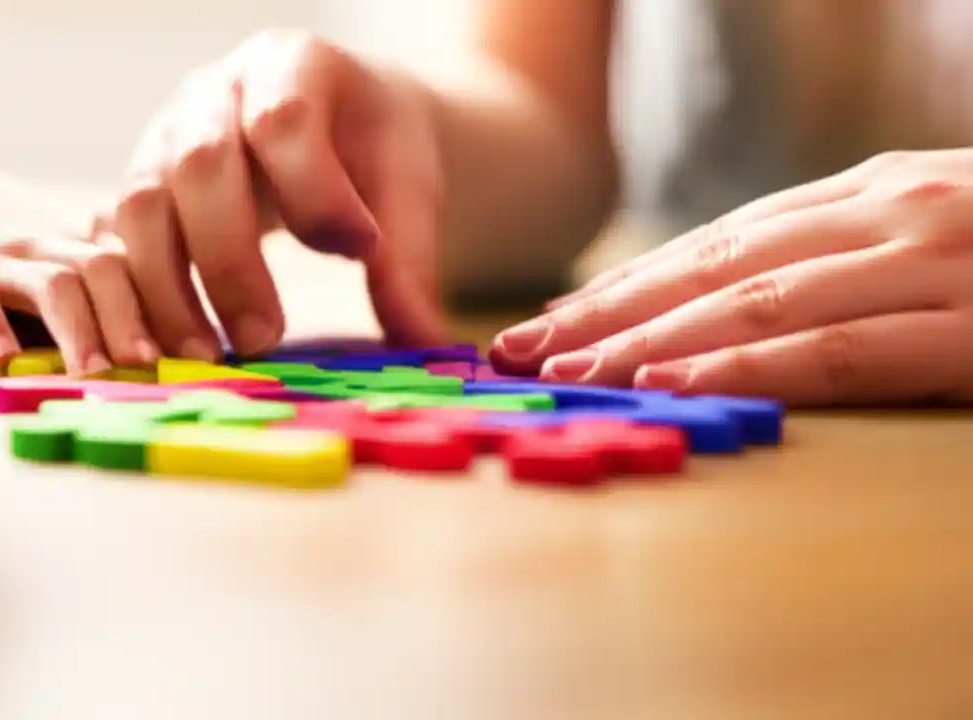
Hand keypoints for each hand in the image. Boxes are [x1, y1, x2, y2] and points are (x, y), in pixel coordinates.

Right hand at [87, 29, 448, 361]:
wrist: (332, 120)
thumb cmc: (369, 149)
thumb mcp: (404, 187)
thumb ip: (409, 261)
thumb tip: (427, 346)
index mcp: (291, 67)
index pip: (285, 121)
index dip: (317, 193)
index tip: (361, 254)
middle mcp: (215, 93)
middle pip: (201, 165)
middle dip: (229, 260)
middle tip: (265, 338)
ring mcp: (166, 135)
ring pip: (143, 205)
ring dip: (169, 289)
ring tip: (211, 355)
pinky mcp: (142, 184)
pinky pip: (117, 240)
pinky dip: (138, 298)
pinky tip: (168, 348)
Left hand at [490, 149, 972, 405]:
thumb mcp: (930, 235)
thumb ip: (845, 256)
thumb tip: (739, 303)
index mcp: (871, 194)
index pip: (715, 243)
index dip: (623, 285)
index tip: (548, 322)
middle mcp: (887, 213)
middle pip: (712, 267)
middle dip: (606, 311)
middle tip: (520, 350)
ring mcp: (931, 262)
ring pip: (756, 303)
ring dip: (651, 341)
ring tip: (568, 373)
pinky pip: (840, 350)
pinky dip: (747, 369)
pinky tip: (676, 389)